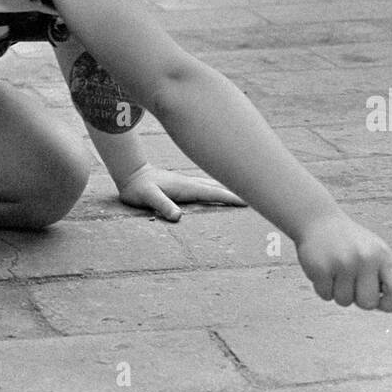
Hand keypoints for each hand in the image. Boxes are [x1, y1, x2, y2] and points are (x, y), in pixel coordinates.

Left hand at [118, 163, 243, 222]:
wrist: (132, 175)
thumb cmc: (139, 189)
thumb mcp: (148, 197)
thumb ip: (161, 205)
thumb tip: (178, 217)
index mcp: (187, 187)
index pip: (214, 193)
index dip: (231, 197)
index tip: (249, 201)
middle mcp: (191, 183)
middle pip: (220, 187)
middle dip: (238, 191)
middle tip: (259, 197)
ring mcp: (189, 182)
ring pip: (215, 185)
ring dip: (231, 189)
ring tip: (247, 194)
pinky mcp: (186, 184)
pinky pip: (208, 186)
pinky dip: (220, 188)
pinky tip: (223, 191)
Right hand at [295, 213, 391, 311]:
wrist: (318, 219)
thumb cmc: (351, 240)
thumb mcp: (375, 250)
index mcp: (382, 255)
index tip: (382, 304)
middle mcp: (365, 258)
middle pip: (369, 303)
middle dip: (359, 299)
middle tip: (352, 283)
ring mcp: (342, 263)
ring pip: (344, 301)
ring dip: (338, 292)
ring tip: (336, 271)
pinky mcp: (320, 268)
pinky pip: (325, 296)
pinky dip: (323, 288)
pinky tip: (323, 269)